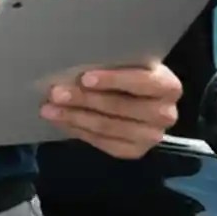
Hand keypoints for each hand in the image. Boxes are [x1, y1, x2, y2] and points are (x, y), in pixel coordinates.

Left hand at [41, 63, 182, 158]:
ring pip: (108, 127)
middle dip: (84, 99)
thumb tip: (73, 64)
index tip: (85, 78)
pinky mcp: (135, 151)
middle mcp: (165, 114)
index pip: (142, 82)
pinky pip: (102, 142)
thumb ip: (111, 63)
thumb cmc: (129, 73)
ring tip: (49, 109)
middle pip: (120, 107)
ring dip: (74, 117)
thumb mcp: (127, 63)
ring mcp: (151, 137)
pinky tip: (61, 121)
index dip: (113, 80)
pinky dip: (78, 130)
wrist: (142, 100)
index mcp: (167, 86)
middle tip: (56, 93)